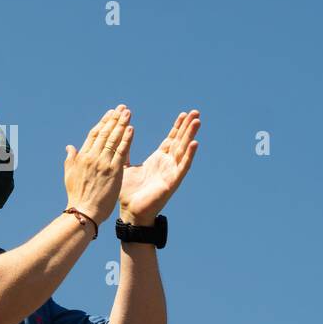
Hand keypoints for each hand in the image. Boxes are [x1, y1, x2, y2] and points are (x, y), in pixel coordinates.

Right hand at [65, 105, 133, 224]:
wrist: (84, 211)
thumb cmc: (77, 196)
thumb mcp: (69, 175)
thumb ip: (70, 159)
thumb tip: (69, 147)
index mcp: (82, 157)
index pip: (93, 135)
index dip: (103, 122)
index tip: (110, 113)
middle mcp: (92, 157)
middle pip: (105, 133)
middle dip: (114, 119)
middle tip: (122, 108)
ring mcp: (103, 163)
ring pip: (113, 139)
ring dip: (121, 124)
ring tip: (128, 113)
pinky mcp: (113, 171)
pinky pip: (121, 151)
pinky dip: (126, 139)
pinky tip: (131, 128)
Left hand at [119, 109, 200, 223]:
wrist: (130, 212)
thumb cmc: (128, 192)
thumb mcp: (125, 165)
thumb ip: (126, 148)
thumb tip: (125, 131)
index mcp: (158, 159)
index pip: (171, 139)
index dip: (178, 127)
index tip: (184, 113)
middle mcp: (167, 164)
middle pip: (180, 141)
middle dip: (187, 127)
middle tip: (196, 112)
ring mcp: (171, 172)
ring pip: (183, 150)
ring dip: (190, 136)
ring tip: (197, 121)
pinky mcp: (172, 182)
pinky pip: (182, 167)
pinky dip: (188, 155)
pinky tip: (194, 143)